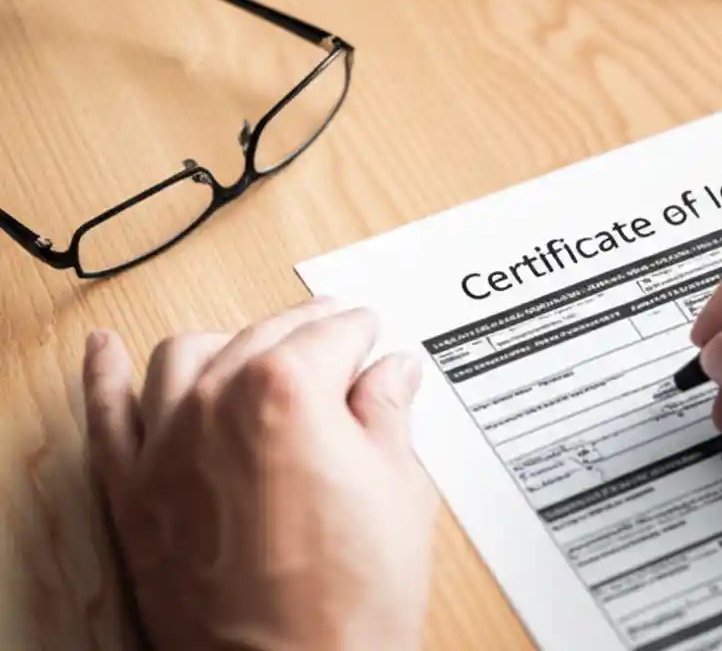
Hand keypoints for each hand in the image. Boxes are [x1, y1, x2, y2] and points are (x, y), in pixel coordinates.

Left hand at [83, 298, 435, 650]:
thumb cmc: (347, 605)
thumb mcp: (399, 491)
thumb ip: (388, 416)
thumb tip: (389, 379)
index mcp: (288, 392)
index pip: (334, 334)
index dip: (364, 334)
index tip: (371, 337)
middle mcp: (214, 406)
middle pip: (265, 336)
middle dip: (309, 333)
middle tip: (337, 343)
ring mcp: (166, 449)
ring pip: (186, 357)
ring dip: (229, 343)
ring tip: (257, 350)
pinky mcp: (133, 496)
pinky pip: (106, 416)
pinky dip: (103, 376)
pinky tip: (106, 352)